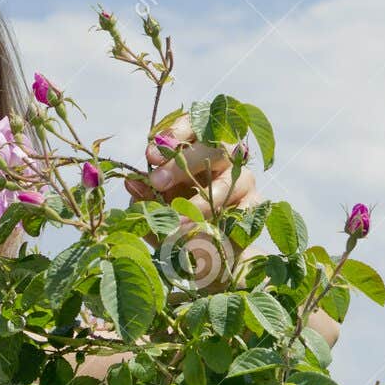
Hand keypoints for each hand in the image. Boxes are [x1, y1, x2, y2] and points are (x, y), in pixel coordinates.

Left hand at [126, 117, 261, 291]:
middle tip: (157, 183)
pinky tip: (201, 235)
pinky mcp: (254, 205)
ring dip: (201, 201)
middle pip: (213, 146)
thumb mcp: (156, 210)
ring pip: (229, 181)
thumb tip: (131, 183)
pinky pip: (242, 210)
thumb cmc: (178, 223)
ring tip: (178, 221)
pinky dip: (220, 223)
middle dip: (182, 163)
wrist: (208, 258)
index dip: (173, 135)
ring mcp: (242, 180)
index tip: (151, 155)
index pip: (192, 126)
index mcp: (197, 148)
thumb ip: (145, 197)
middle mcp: (223, 157)